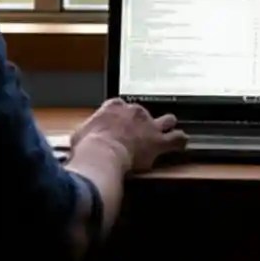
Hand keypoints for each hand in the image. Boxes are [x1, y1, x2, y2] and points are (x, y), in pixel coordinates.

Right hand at [71, 98, 187, 172]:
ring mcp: (149, 125)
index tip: (119, 125)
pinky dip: (180, 141)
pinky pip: (177, 138)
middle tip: (139, 134)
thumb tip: (78, 141)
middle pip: (143, 112)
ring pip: (167, 120)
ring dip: (167, 126)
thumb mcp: (79, 135)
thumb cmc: (88, 146)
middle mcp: (134, 112)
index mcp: (113, 107)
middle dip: (143, 122)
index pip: (121, 106)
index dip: (121, 117)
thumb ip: (83, 134)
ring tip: (167, 132)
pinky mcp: (158, 141)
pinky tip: (181, 144)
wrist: (102, 154)